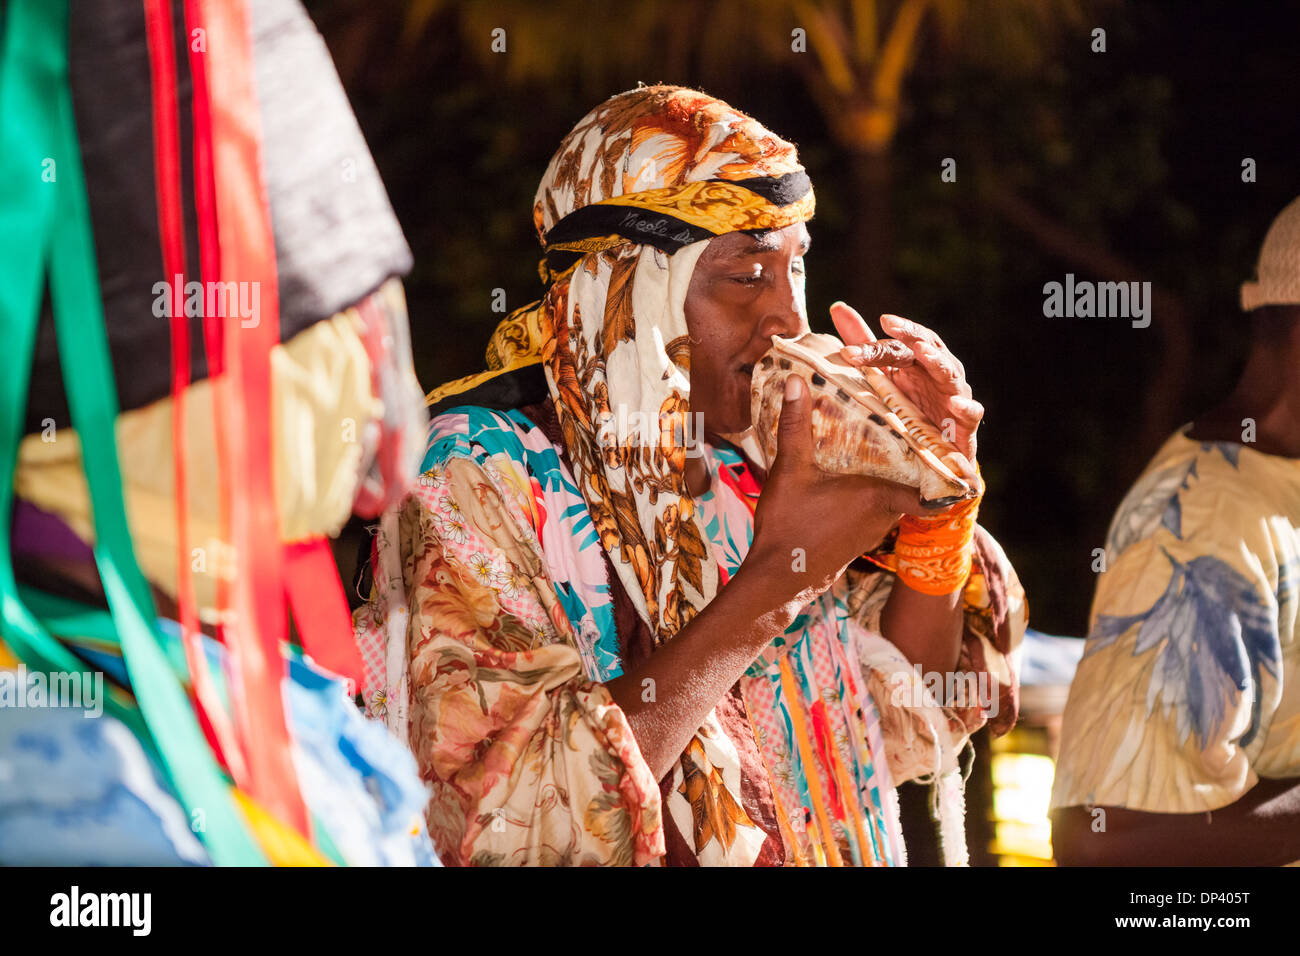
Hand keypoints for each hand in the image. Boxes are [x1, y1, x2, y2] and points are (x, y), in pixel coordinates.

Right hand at [749, 375, 933, 599]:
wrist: (777, 578)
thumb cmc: (790, 526)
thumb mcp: (791, 469)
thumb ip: (796, 424)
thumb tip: (796, 380)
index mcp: (880, 495)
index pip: (935, 490)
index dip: (952, 475)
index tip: (963, 457)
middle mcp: (885, 513)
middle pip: (914, 483)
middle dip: (915, 459)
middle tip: (912, 429)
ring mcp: (873, 529)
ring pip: (895, 496)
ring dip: (893, 476)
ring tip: (884, 445)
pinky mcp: (858, 538)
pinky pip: (877, 508)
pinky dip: (875, 492)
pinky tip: (856, 475)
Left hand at [830, 302, 982, 474]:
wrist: (935, 455)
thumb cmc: (909, 409)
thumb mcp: (882, 377)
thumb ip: (864, 345)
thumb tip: (838, 306)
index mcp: (917, 362)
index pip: (898, 344)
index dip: (875, 344)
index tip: (854, 344)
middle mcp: (938, 373)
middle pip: (927, 347)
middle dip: (909, 335)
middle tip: (890, 326)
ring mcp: (954, 395)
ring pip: (950, 372)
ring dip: (937, 361)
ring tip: (921, 351)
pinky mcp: (965, 424)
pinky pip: (970, 413)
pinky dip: (965, 408)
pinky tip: (954, 405)